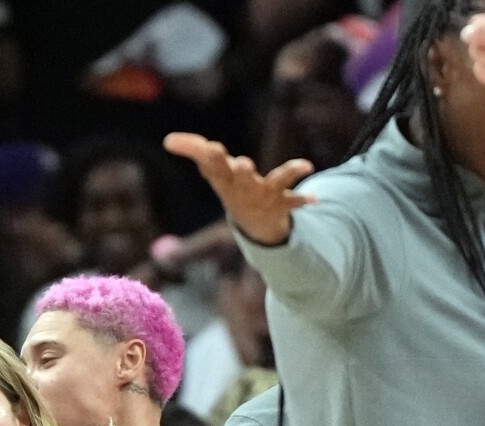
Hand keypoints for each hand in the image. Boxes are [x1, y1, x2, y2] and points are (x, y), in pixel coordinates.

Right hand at [163, 132, 315, 246]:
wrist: (254, 226)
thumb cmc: (231, 188)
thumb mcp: (212, 170)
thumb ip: (194, 151)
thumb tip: (168, 140)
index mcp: (225, 180)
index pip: (214, 167)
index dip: (211, 158)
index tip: (210, 147)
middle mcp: (243, 190)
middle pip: (241, 179)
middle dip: (242, 172)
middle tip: (243, 163)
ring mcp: (264, 197)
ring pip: (273, 186)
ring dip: (283, 177)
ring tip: (301, 166)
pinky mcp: (282, 202)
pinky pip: (294, 202)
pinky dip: (304, 201)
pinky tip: (315, 199)